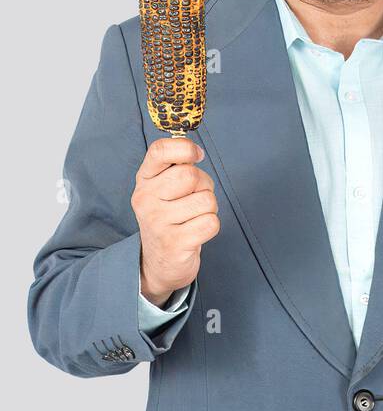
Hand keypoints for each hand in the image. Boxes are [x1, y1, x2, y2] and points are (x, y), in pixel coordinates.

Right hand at [132, 138, 219, 304]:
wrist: (157, 263)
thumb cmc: (167, 217)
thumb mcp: (162, 188)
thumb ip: (175, 166)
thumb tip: (197, 151)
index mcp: (143, 180)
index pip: (160, 150)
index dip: (185, 147)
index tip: (197, 156)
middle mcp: (145, 199)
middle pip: (191, 175)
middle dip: (204, 185)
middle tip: (195, 197)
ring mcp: (157, 223)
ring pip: (206, 200)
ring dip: (209, 208)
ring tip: (193, 217)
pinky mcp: (174, 243)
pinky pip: (211, 222)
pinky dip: (210, 226)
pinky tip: (195, 232)